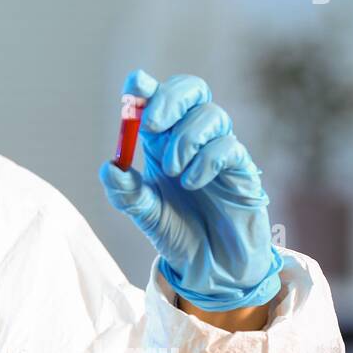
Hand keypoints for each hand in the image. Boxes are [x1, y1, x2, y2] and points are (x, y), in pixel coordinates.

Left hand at [98, 69, 282, 312]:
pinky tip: (193, 183)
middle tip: (152, 125)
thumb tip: (110, 167)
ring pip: (212, 115)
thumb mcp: (144, 214)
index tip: (134, 85)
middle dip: (170, 99)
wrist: (212, 266)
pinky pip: (228, 148)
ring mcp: (219, 150)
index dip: (145, 87)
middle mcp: (191, 138)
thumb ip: (126, 192)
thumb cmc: (178, 233)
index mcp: (162, 140)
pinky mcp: (241, 168)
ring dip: (186, 139)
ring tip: (173, 172)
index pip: (157, 99)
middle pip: (192, 90)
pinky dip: (206, 161)